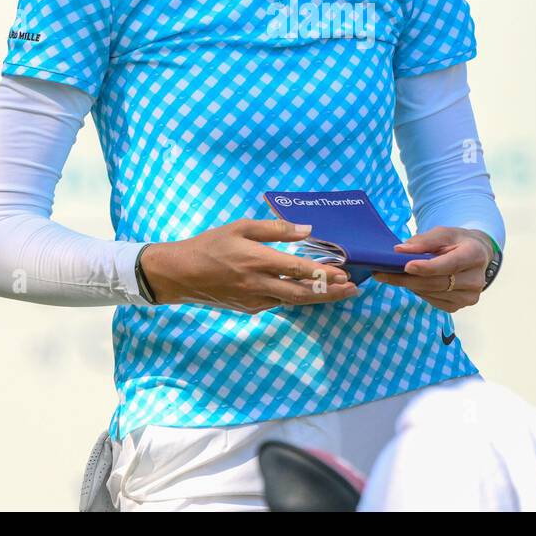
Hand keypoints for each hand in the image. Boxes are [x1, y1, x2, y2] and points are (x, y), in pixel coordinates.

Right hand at [139, 218, 359, 313]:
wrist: (182, 274)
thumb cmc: (211, 244)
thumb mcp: (240, 227)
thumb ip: (274, 228)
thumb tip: (306, 229)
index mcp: (256, 260)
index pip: (297, 269)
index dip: (323, 273)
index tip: (344, 273)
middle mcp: (258, 284)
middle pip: (302, 293)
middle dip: (330, 292)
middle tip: (353, 290)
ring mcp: (254, 300)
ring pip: (293, 301)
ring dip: (318, 298)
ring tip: (340, 293)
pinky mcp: (249, 308)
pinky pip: (278, 303)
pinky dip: (297, 298)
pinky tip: (309, 292)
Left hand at [370, 226, 490, 312]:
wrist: (475, 255)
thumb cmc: (457, 241)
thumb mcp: (443, 233)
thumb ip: (423, 241)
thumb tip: (400, 250)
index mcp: (475, 255)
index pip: (450, 264)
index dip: (427, 267)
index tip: (406, 266)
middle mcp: (476, 280)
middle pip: (437, 283)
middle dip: (407, 279)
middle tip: (382, 273)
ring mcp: (468, 296)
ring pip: (431, 293)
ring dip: (409, 285)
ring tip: (390, 276)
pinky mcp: (458, 306)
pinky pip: (432, 301)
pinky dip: (418, 291)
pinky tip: (410, 282)